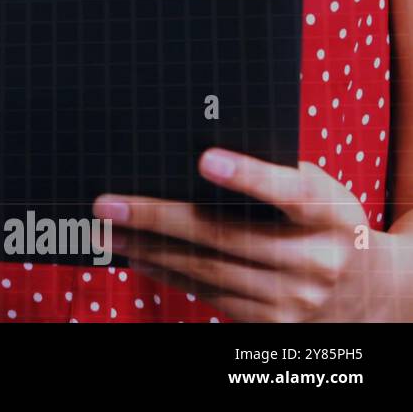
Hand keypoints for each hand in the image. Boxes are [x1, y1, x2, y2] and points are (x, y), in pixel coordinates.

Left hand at [93, 148, 395, 321]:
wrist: (372, 294)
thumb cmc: (328, 226)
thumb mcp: (321, 198)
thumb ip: (274, 178)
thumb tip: (193, 159)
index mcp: (330, 215)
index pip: (290, 192)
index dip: (248, 176)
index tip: (205, 158)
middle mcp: (314, 260)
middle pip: (225, 236)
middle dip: (158, 219)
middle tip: (108, 205)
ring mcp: (293, 297)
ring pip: (207, 270)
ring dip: (148, 249)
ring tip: (109, 231)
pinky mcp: (271, 323)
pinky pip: (209, 293)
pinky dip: (168, 272)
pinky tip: (138, 255)